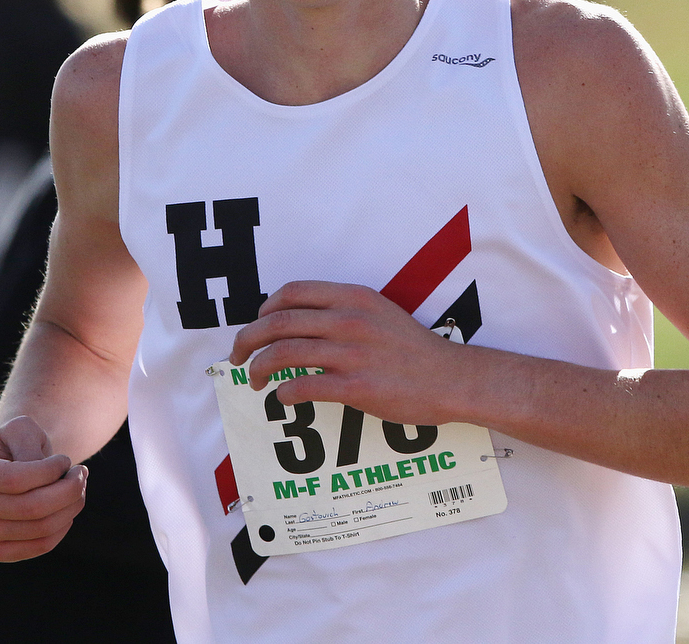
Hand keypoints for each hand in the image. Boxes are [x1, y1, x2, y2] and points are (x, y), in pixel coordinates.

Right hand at [0, 415, 87, 561]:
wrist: (12, 465)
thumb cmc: (18, 443)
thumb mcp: (23, 429)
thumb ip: (29, 446)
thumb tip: (41, 472)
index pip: (14, 479)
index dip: (49, 471)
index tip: (65, 460)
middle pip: (29, 507)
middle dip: (68, 489)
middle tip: (82, 473)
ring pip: (39, 528)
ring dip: (71, 506)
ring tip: (79, 487)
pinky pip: (39, 546)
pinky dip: (62, 526)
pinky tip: (68, 507)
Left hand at [227, 280, 467, 425]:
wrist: (451, 378)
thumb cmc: (413, 349)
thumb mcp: (379, 312)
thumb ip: (343, 311)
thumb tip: (300, 321)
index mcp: (353, 297)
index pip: (292, 292)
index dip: (264, 308)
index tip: (257, 323)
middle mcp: (349, 320)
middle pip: (278, 322)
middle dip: (247, 338)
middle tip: (237, 354)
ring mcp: (352, 353)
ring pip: (284, 354)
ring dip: (258, 368)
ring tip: (254, 379)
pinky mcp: (357, 386)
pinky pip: (304, 386)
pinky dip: (284, 392)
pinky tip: (283, 396)